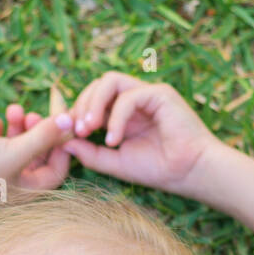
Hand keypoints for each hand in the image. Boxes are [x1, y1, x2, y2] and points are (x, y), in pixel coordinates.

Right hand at [0, 100, 74, 205]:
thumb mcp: (17, 151)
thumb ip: (45, 136)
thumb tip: (71, 120)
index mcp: (27, 191)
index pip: (56, 170)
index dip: (62, 146)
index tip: (62, 125)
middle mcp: (12, 184)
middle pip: (36, 155)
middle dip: (37, 132)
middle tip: (34, 114)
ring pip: (14, 144)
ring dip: (16, 125)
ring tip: (13, 109)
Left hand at [61, 72, 224, 198]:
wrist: (191, 173)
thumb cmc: (159, 169)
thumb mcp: (116, 163)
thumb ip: (90, 153)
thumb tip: (63, 142)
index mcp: (125, 113)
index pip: (94, 98)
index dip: (77, 111)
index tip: (68, 132)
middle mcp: (136, 99)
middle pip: (98, 85)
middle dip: (82, 105)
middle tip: (77, 130)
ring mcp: (148, 94)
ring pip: (110, 81)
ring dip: (94, 103)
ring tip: (88, 128)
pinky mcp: (160, 94)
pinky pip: (129, 96)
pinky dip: (116, 116)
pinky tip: (114, 139)